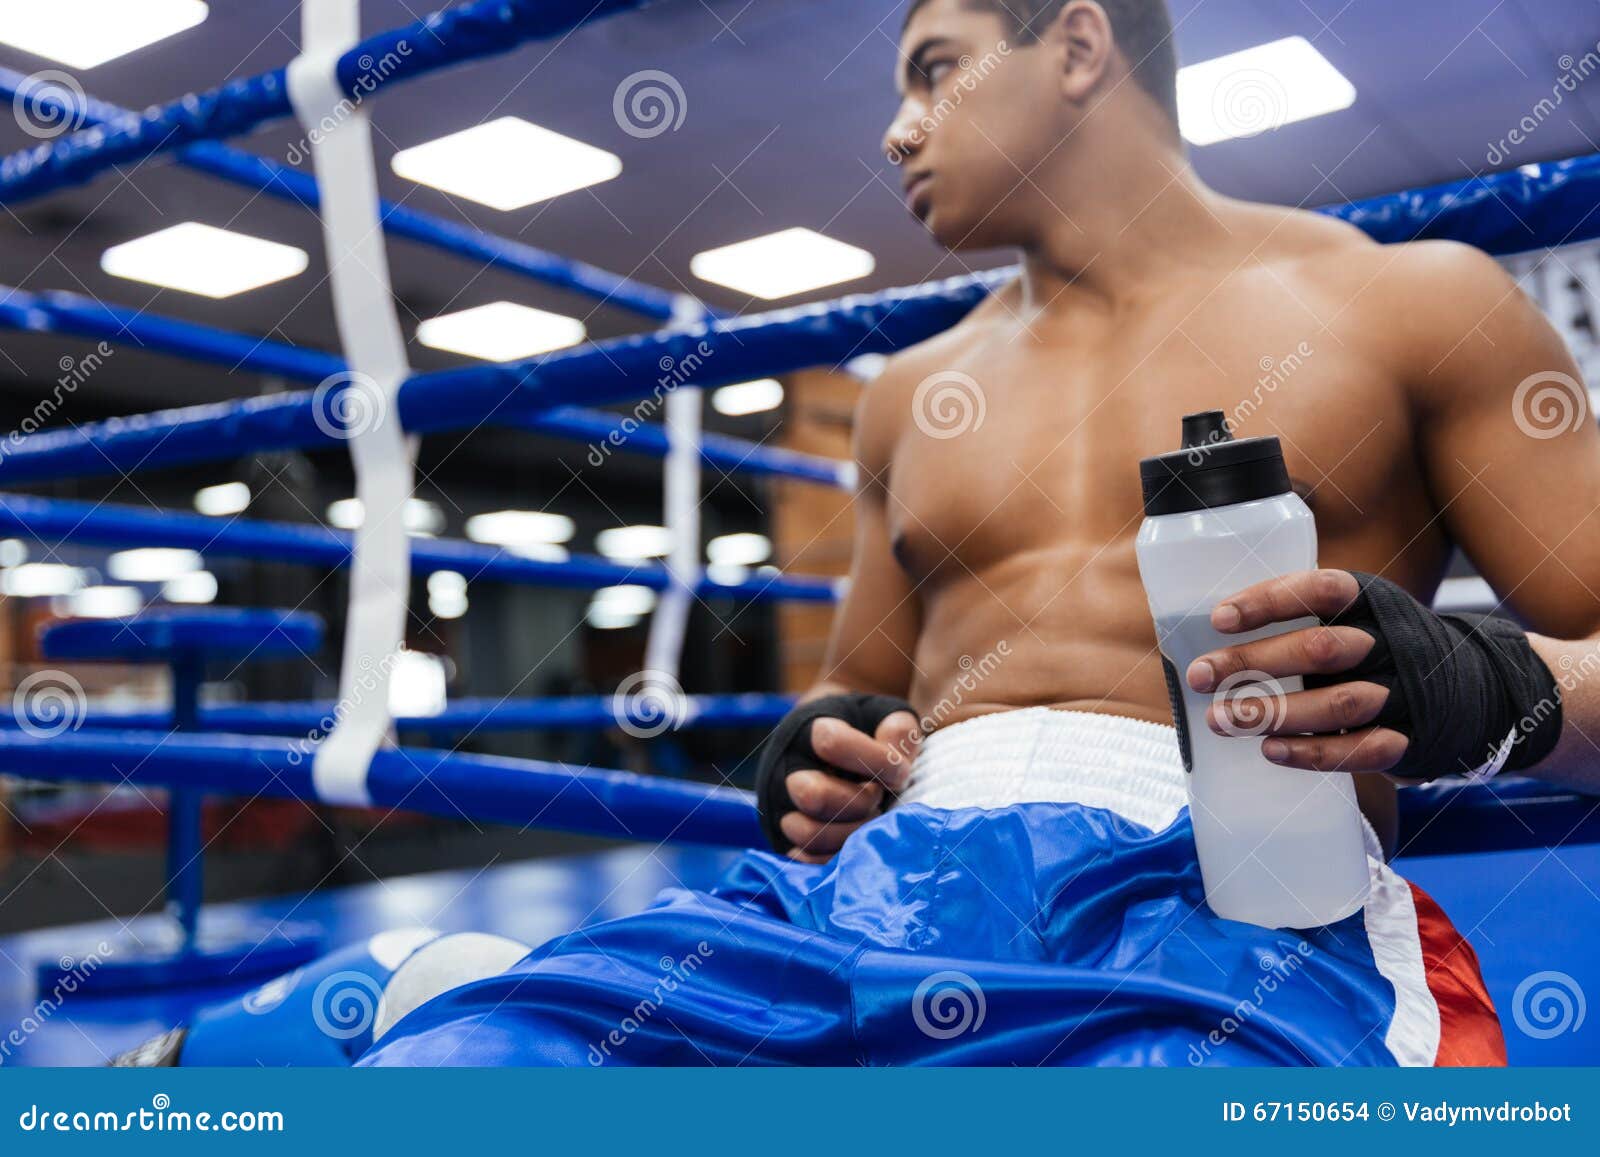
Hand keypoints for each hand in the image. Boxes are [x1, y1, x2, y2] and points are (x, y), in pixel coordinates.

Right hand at [754, 694, 919, 860]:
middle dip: (858, 802)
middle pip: (813, 795)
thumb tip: (895, 760)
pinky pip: (804, 860)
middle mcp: (782, 765)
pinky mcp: (781, 838)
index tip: (896, 767)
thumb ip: (897, 730)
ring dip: (850, 833)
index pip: (830, 741)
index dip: (873, 758)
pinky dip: (835, 858)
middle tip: (877, 796)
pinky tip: (855, 841)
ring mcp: (778, 804)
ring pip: (808, 834)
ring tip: (868, 818)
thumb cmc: (864, 732)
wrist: (831, 747)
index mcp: (806, 728)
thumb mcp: (885, 716)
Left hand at [1185, 569, 1407, 773]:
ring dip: (1274, 712)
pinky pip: (1359, 749)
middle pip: (1321, 649)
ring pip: (1338, 703)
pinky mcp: (1409, 738)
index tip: (1220, 619)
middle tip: (1200, 674)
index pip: (1321, 590)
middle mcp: (1389, 644)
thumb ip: (1305, 618)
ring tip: (1220, 718)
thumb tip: (1218, 633)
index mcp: (1371, 602)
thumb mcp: (1356, 615)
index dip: (1269, 601)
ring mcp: (1403, 693)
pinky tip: (1270, 750)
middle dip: (1254, 662)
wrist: (1477, 687)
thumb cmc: (1382, 646)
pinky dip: (1312, 753)